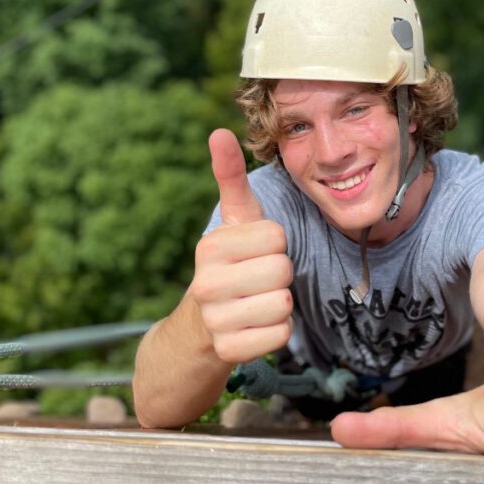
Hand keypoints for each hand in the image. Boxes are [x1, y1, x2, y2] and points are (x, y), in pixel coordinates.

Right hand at [190, 128, 292, 364]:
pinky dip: (276, 333)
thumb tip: (219, 132)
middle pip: (283, 270)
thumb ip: (230, 176)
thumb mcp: (232, 220)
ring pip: (284, 305)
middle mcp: (206, 283)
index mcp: (210, 246)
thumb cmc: (229, 263)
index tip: (254, 253)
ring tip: (255, 302)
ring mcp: (215, 320)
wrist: (199, 327)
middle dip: (279, 275)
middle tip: (257, 280)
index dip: (275, 244)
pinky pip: (281, 336)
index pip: (277, 237)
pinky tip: (254, 327)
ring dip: (280, 305)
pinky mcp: (229, 351)